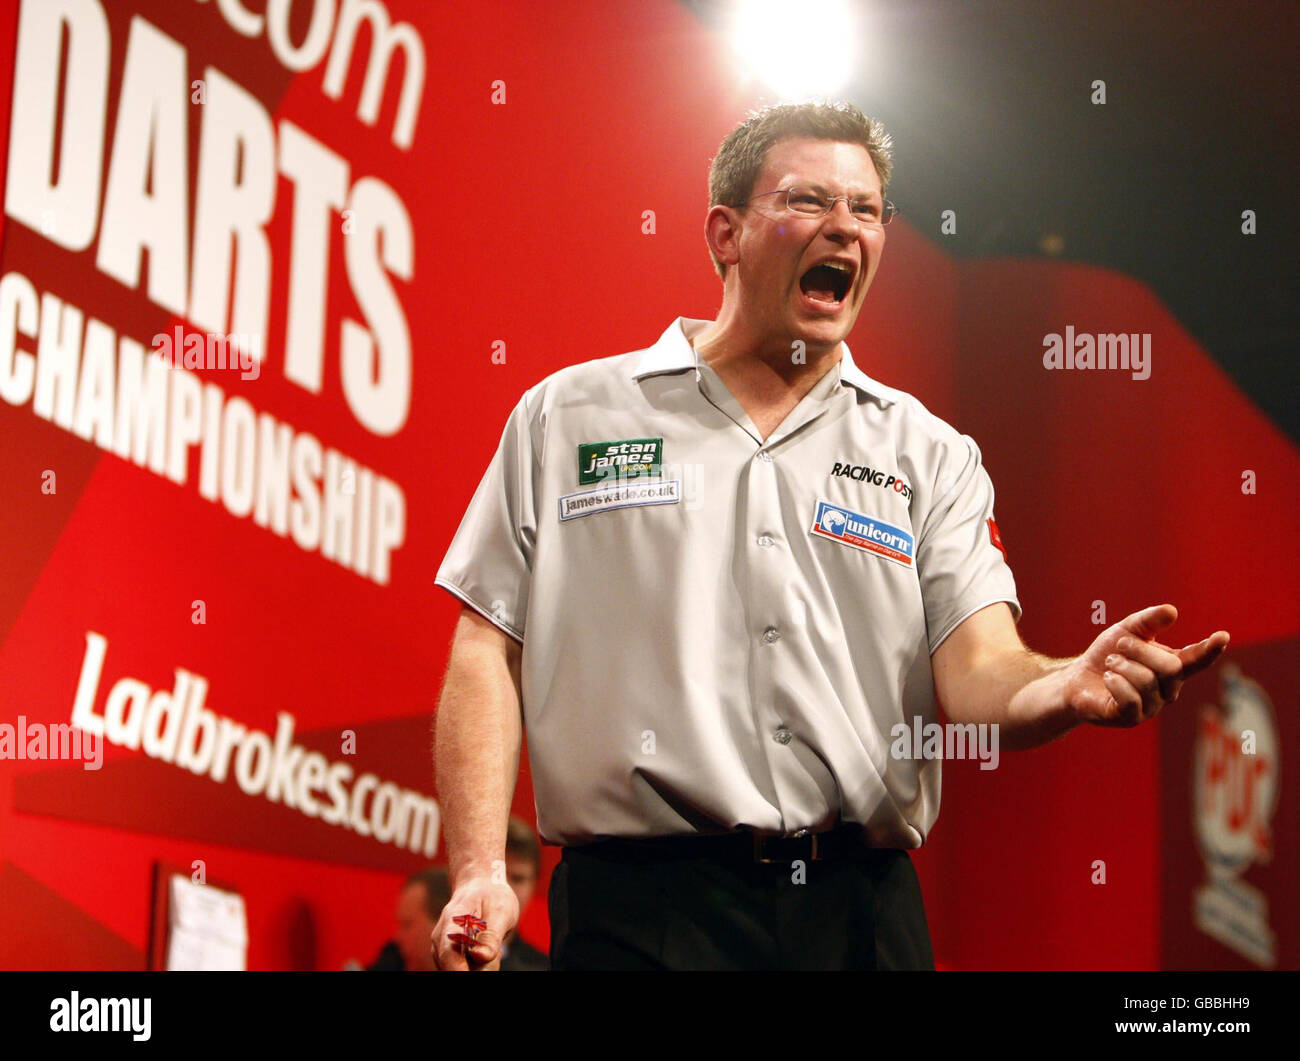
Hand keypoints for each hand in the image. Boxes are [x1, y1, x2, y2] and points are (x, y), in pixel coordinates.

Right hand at [432, 876, 518, 970]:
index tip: (473, 974)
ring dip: (477, 967)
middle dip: (474, 969)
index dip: (459, 970)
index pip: (449, 953)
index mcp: (452, 920)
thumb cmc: (492, 896)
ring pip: (456, 969)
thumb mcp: (501, 912)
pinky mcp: (448, 956)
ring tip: (493, 948)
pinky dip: (476, 966)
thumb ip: (491, 936)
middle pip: (451, 966)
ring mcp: (442, 948)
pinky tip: (489, 953)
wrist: (481, 887)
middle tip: (494, 957)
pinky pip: (461, 968)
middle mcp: (441, 937)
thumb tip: (481, 957)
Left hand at [1063, 603, 1228, 726]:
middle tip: (1119, 645)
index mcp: (1173, 667)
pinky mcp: (1131, 718)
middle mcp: (1168, 689)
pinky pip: (1131, 699)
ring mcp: (1152, 706)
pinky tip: (1108, 678)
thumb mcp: (1127, 631)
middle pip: (1169, 667)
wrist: (1078, 678)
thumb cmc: (1108, 655)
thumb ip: (1149, 621)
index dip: (1210, 649)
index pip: (1197, 659)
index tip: (1223, 636)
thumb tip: (1172, 611)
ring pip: (1147, 681)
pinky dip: (1115, 682)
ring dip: (1122, 665)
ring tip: (1111, 664)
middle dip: (1140, 650)